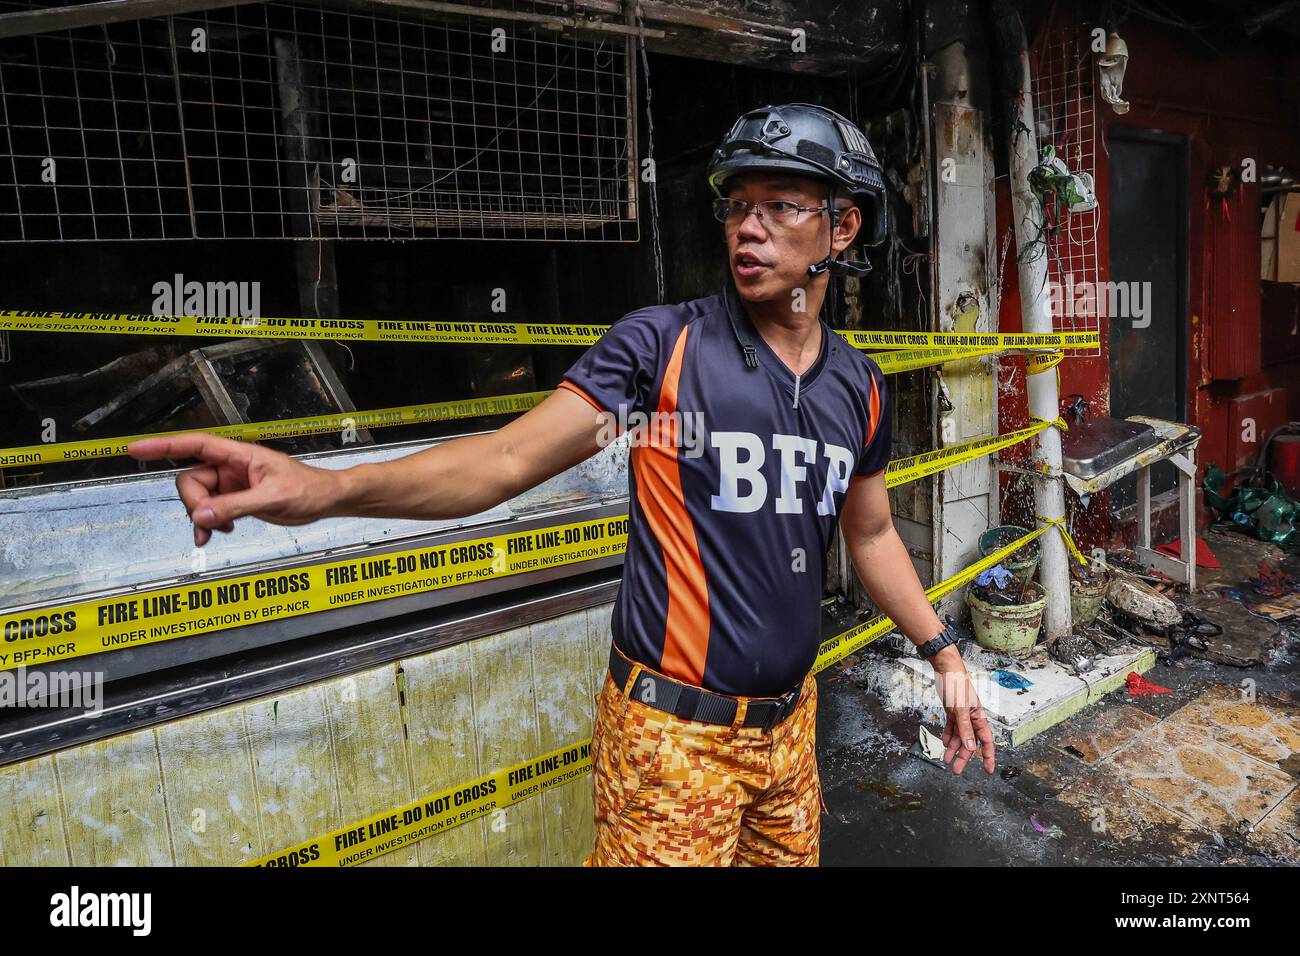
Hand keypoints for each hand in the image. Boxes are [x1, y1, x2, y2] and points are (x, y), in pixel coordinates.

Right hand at [127, 433, 343, 546]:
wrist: (325, 500)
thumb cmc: (308, 489)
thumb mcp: (272, 499)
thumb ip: (234, 507)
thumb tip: (202, 516)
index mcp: (240, 456)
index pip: (194, 445)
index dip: (163, 446)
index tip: (136, 448)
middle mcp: (232, 467)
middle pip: (190, 479)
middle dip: (194, 503)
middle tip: (210, 521)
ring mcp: (232, 483)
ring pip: (198, 497)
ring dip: (202, 517)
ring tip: (220, 530)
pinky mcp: (235, 498)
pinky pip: (210, 509)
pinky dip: (209, 522)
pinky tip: (220, 531)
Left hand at [929, 646, 996, 774]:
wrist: (946, 669)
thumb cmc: (957, 685)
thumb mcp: (960, 709)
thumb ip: (964, 729)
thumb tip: (969, 747)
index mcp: (979, 717)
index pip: (986, 741)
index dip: (988, 756)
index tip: (988, 769)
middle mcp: (972, 718)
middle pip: (969, 742)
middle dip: (963, 757)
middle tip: (956, 769)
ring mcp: (961, 715)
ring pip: (959, 737)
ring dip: (953, 749)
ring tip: (946, 760)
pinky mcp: (952, 711)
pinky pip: (952, 728)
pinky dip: (948, 736)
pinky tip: (945, 744)